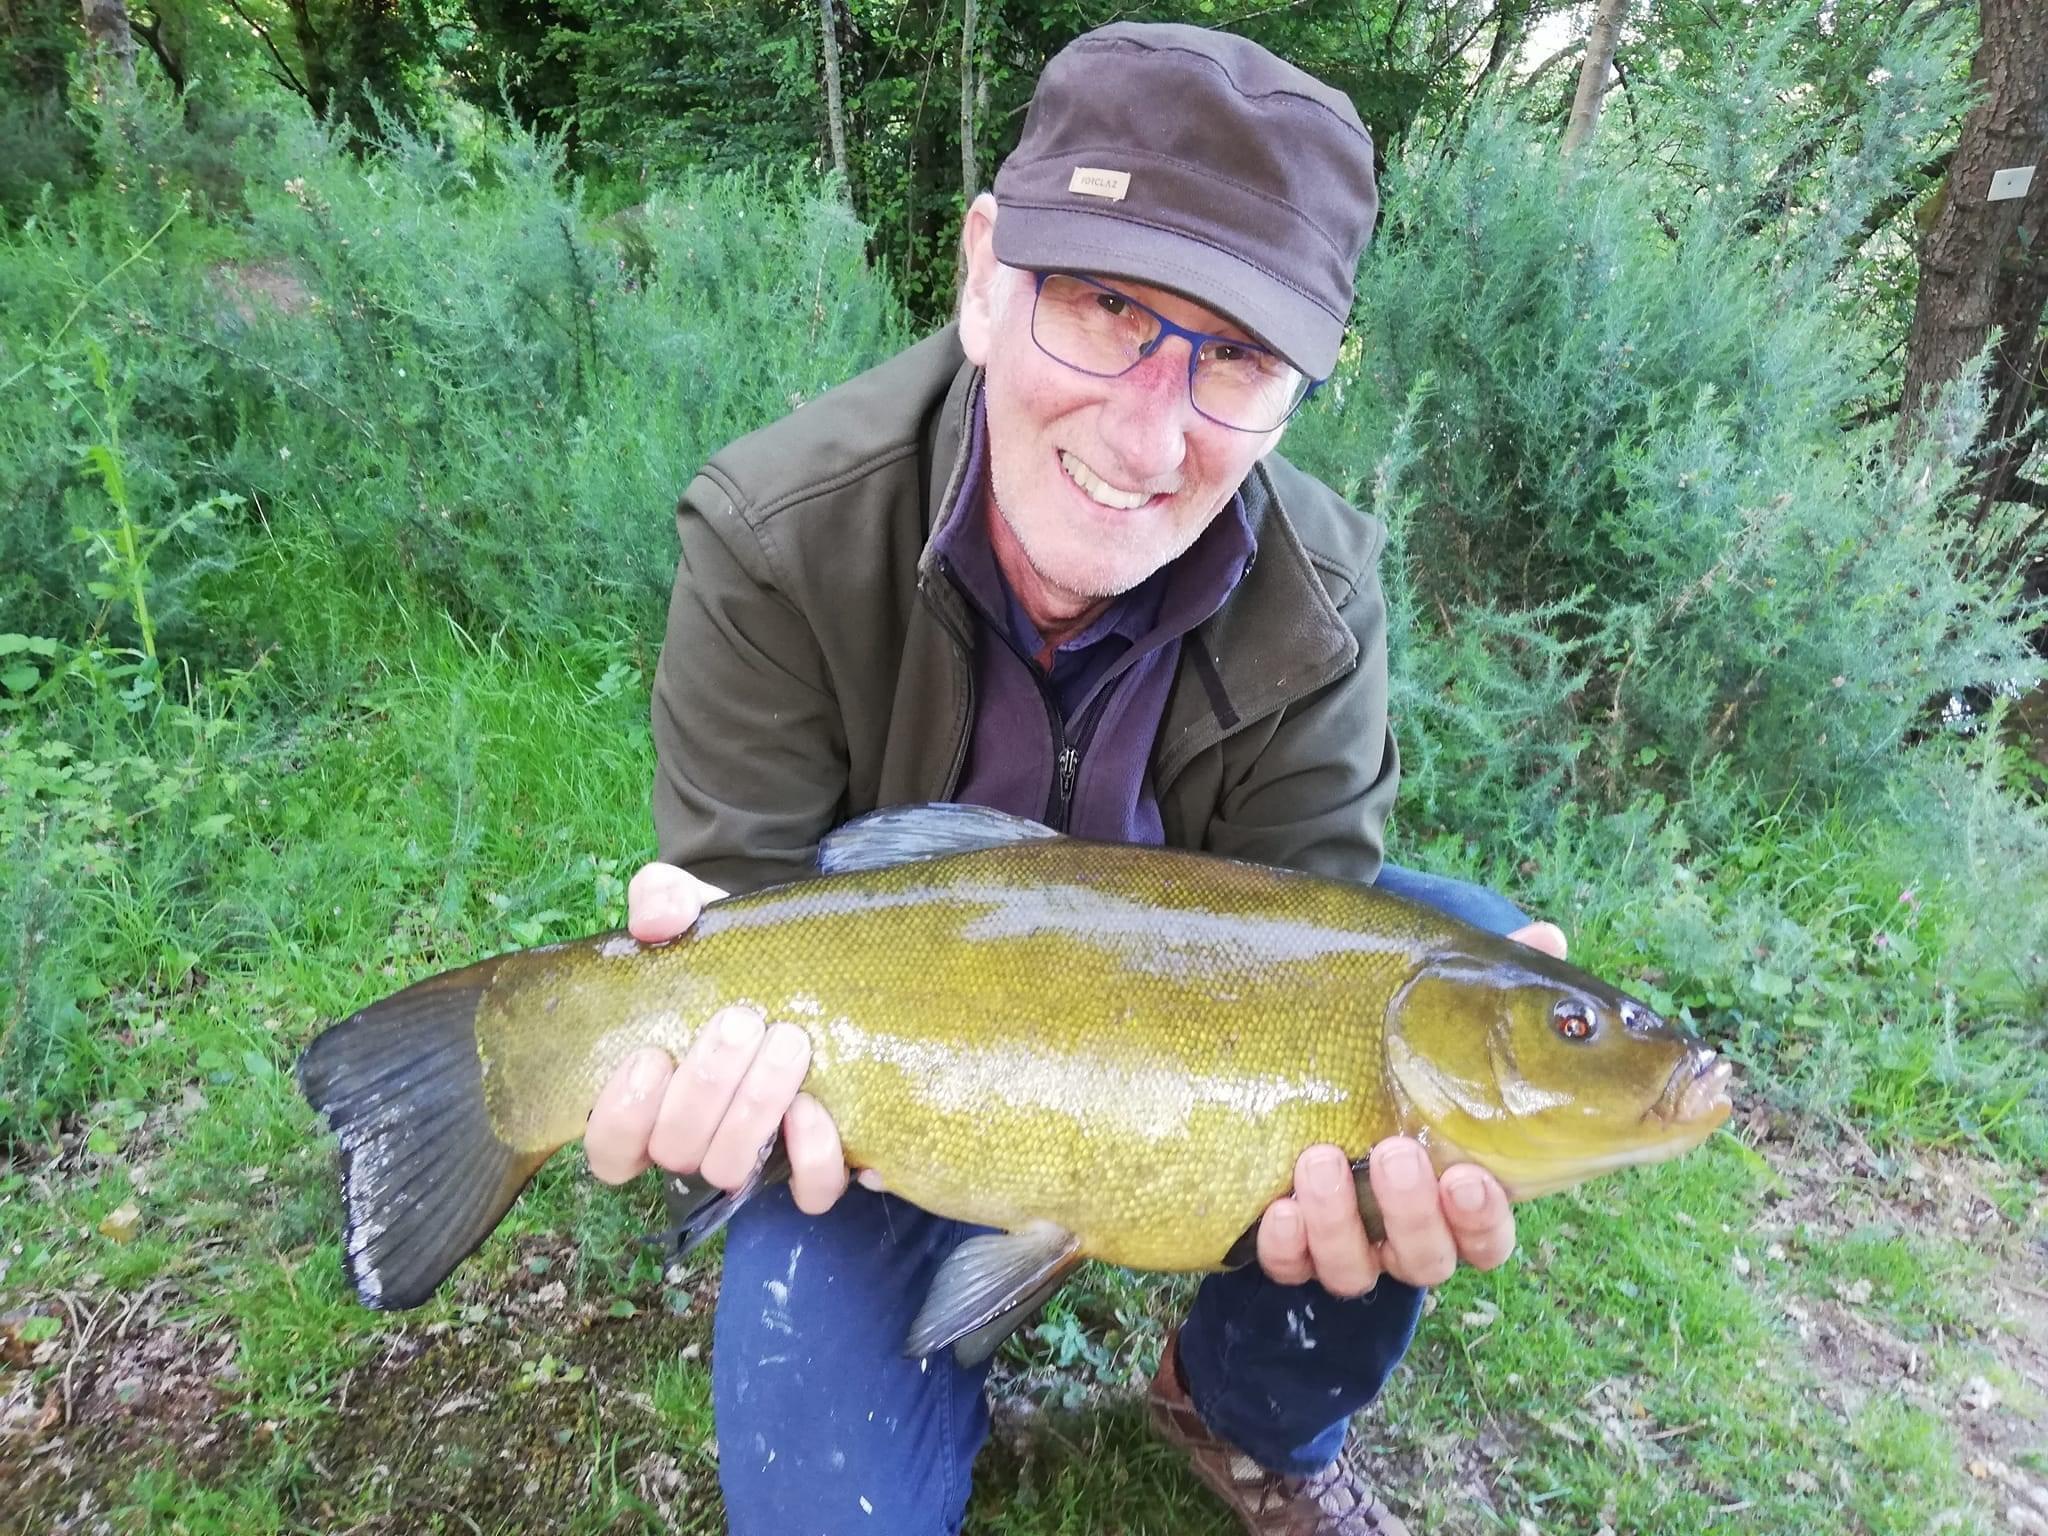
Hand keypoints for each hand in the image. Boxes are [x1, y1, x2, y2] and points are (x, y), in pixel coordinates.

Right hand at [582, 861, 850, 1214]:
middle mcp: (691, 1138)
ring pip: (730, 1168)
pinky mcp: (810, 1163)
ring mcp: (749, 1156)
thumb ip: (662, 901)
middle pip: (675, 1151)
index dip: (621, 1116)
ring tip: (786, 1040)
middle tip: (740, 1021)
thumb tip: (656, 920)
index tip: (651, 1055)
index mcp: (644, 1098)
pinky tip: (816, 1106)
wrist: (801, 957)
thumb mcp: (693, 915)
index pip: (608, 1149)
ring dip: (755, 1108)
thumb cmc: (727, 951)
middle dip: (704, 1088)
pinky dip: (811, 1154)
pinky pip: (808, 1190)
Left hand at [1255, 919, 1567, 1295]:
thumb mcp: (1443, 1009)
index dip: (1482, 1218)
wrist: (1307, 1048)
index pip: (1487, 1234)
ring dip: (1339, 1223)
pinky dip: (1285, 1245)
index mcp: (1456, 1187)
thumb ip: (1500, 983)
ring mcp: (1345, 1237)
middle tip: (1398, 1151)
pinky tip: (1276, 1204)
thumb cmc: (1397, 1044)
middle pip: (1426, 1259)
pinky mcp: (1287, 1239)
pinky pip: (1286, 1266)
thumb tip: (1548, 935)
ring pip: (1353, 1269)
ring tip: (1320, 1157)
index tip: (1468, 1174)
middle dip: (1412, 1212)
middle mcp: (1405, 1225)